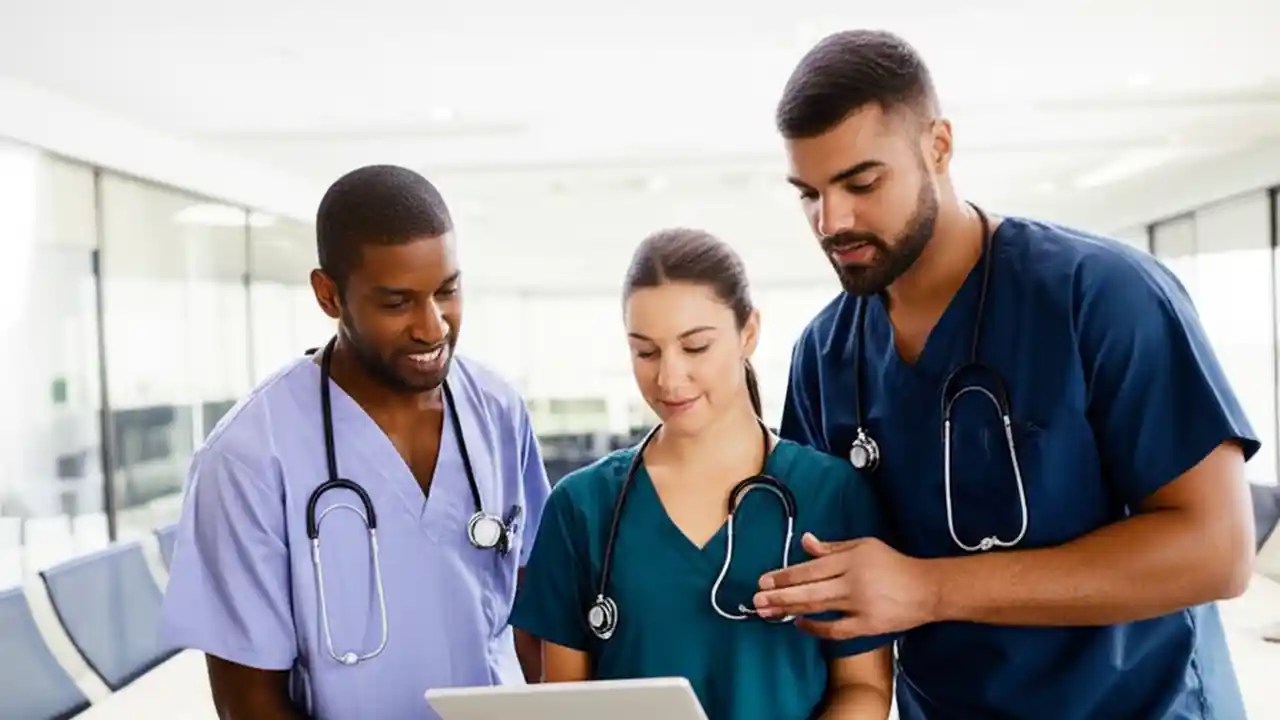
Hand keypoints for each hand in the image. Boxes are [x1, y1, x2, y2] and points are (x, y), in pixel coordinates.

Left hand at [752, 533, 938, 639]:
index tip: (763, 580)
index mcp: (851, 558)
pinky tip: (799, 623)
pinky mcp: (868, 625)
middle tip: (757, 600)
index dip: (785, 575)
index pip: (811, 568)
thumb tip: (805, 541)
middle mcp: (853, 581)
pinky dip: (815, 628)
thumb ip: (832, 547)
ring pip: (818, 608)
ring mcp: (860, 605)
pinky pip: (835, 629)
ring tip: (769, 612)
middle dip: (780, 595)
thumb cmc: (893, 564)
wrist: (926, 589)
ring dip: (790, 610)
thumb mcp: (863, 546)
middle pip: (809, 590)